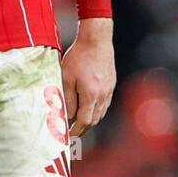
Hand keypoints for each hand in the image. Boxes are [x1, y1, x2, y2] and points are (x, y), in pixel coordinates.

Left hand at [61, 18, 115, 136]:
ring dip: (90, 120)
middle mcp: (102, 95)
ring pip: (101, 113)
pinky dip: (96, 110)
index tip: (68, 136)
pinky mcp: (111, 84)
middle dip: (83, 129)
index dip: (75, 131)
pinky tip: (89, 108)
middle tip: (73, 132)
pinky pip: (105, 103)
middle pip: (94, 120)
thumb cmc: (79, 57)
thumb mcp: (66, 78)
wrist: (96, 40)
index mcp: (91, 95)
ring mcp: (109, 90)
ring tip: (79, 122)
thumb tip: (68, 115)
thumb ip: (68, 99)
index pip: (84, 121)